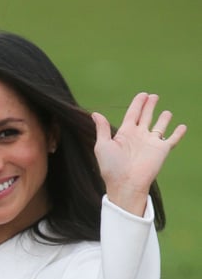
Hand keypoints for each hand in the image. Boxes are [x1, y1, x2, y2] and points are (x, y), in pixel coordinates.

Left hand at [92, 92, 185, 216]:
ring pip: (160, 126)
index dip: (138, 103)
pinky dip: (178, 133)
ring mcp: (151, 143)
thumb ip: (102, 129)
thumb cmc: (112, 167)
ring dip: (164, 119)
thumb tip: (95, 113)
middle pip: (146, 116)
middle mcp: (139, 136)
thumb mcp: (103, 146)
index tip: (143, 95)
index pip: (132, 114)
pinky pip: (173, 139)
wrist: (126, 184)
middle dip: (150, 106)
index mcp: (125, 134)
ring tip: (167, 112)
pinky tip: (182, 126)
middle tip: (153, 96)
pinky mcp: (162, 150)